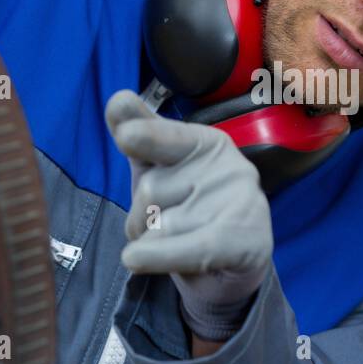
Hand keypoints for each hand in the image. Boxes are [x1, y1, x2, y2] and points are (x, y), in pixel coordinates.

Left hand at [105, 90, 272, 342]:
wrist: (231, 265)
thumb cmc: (189, 209)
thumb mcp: (160, 170)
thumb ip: (141, 136)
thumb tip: (119, 99)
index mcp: (206, 143)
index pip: (167, 136)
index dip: (146, 136)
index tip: (125, 135)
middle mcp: (228, 167)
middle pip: (150, 189)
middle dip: (140, 217)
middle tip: (164, 226)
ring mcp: (240, 204)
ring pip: (159, 226)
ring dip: (152, 245)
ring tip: (176, 246)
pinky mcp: (243, 242)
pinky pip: (183, 248)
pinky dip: (154, 257)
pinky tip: (135, 259)